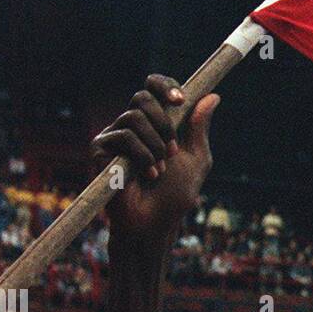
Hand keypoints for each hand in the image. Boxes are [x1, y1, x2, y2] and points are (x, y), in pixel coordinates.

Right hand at [92, 74, 218, 245]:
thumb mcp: (196, 160)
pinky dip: (143, 157)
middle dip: (164, 123)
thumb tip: (212, 96)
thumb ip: (199, 129)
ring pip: (134, 117)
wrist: (154, 224)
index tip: (180, 100)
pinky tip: (149, 175)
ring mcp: (114, 136)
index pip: (153, 88)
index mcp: (153, 123)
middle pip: (142, 97)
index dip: (165, 86)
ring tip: (161, 170)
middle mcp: (131, 125)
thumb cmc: (174, 196)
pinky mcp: (100, 150)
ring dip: (155, 145)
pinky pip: (124, 137)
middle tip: (174, 150)